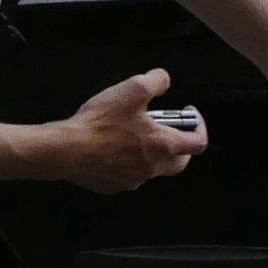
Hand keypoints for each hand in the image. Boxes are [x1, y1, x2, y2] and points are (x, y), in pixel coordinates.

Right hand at [41, 71, 205, 194]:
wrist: (68, 150)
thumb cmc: (101, 121)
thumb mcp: (133, 88)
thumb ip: (156, 81)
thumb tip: (164, 81)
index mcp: (163, 146)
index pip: (198, 143)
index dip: (199, 126)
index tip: (188, 114)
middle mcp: (153, 168)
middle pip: (180, 161)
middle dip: (180, 144)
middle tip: (166, 127)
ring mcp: (133, 181)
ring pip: (154, 168)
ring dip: (152, 152)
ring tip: (134, 132)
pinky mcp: (114, 187)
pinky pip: (130, 175)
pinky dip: (130, 162)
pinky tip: (113, 147)